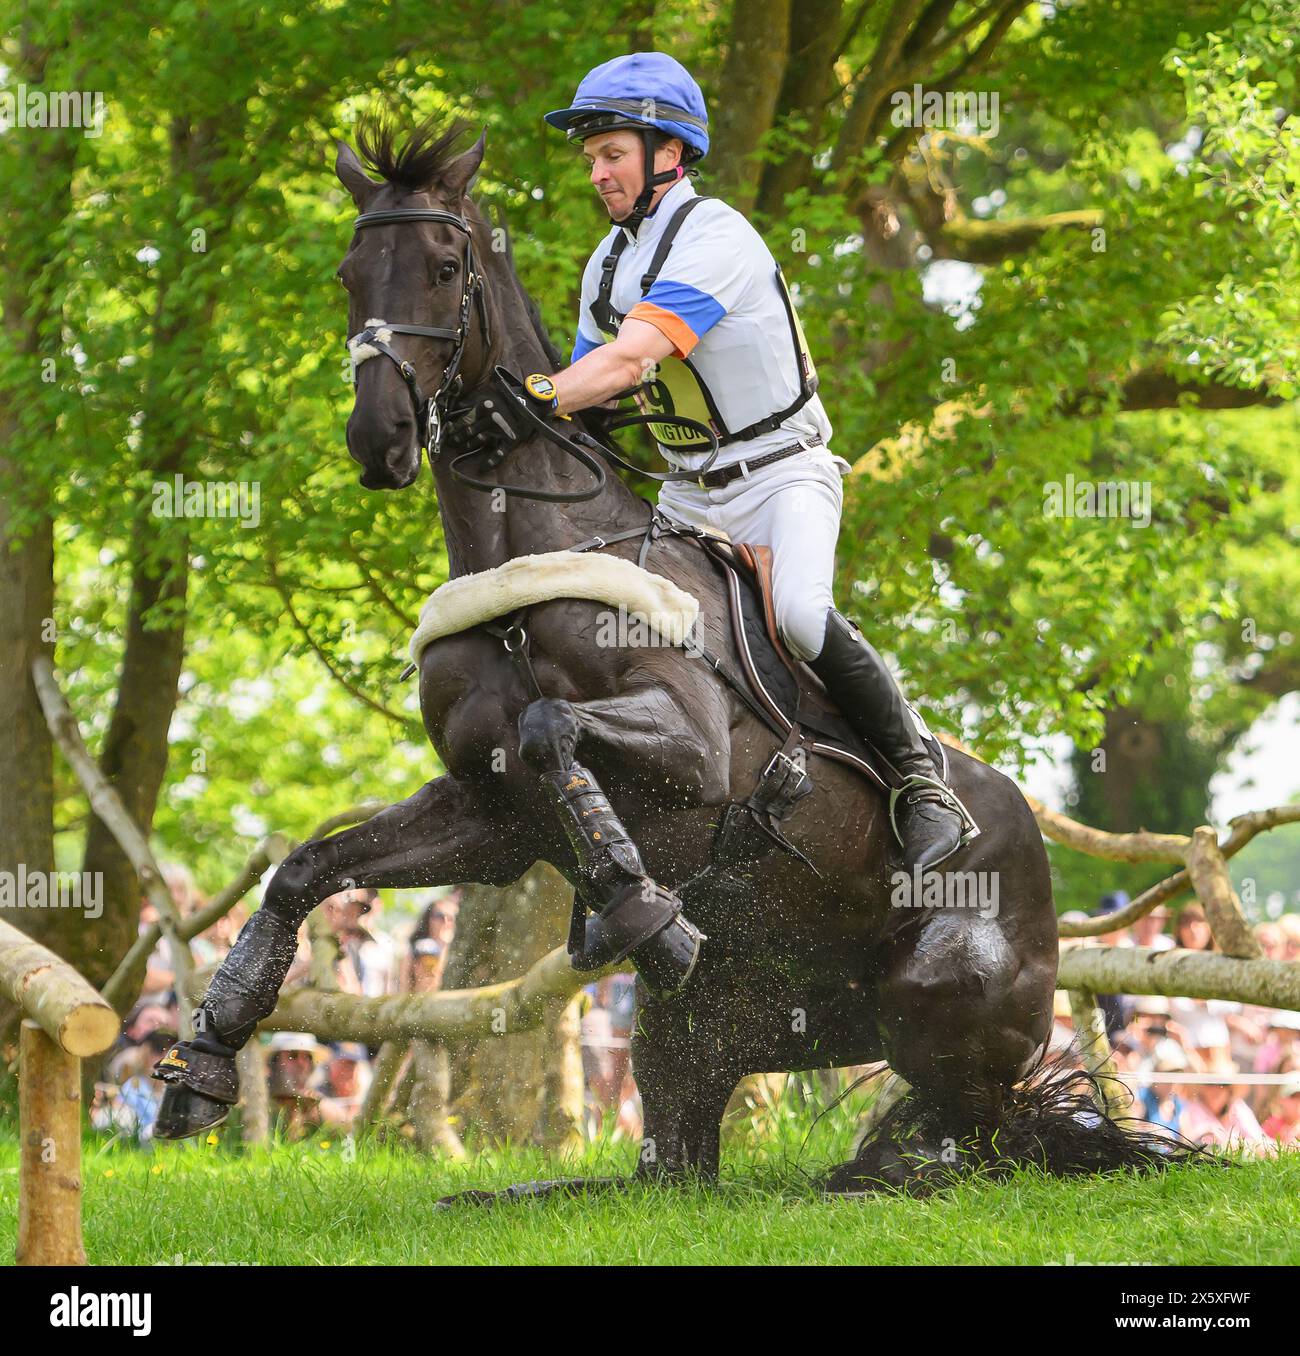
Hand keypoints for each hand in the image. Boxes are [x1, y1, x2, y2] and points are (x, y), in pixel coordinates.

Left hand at [445, 371, 565, 461]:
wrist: (530, 403)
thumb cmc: (507, 399)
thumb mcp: (487, 396)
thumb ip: (471, 402)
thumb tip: (455, 408)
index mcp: (483, 407)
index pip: (464, 420)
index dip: (454, 428)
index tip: (448, 433)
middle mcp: (490, 419)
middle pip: (469, 431)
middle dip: (458, 439)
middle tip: (452, 443)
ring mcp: (500, 431)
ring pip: (479, 441)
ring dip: (468, 447)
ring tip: (462, 450)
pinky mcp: (510, 441)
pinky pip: (498, 454)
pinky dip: (490, 462)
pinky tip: (482, 467)